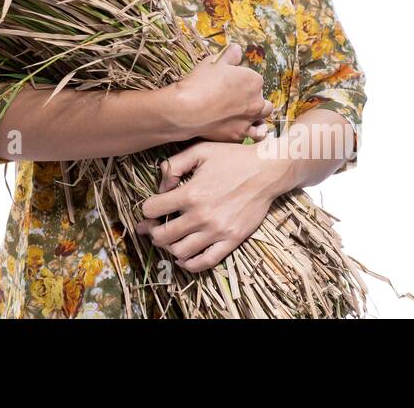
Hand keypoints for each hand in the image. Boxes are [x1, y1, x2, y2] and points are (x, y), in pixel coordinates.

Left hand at [135, 140, 278, 272]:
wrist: (266, 171)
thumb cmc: (232, 158)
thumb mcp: (199, 151)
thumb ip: (173, 165)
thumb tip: (161, 187)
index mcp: (190, 193)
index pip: (152, 209)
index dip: (147, 209)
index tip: (151, 208)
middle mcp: (201, 216)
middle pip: (162, 235)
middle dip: (152, 231)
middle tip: (153, 226)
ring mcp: (217, 231)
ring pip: (180, 251)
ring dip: (168, 247)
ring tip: (169, 239)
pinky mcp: (231, 240)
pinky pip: (206, 262)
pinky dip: (190, 264)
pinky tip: (183, 257)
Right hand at [173, 41, 273, 143]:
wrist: (188, 110)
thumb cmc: (200, 83)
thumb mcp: (213, 62)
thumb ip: (229, 55)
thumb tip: (237, 48)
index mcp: (253, 79)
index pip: (254, 78)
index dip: (242, 80)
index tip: (231, 82)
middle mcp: (257, 99)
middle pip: (262, 97)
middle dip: (253, 96)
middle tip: (236, 97)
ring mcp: (250, 118)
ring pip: (264, 114)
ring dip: (258, 112)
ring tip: (247, 112)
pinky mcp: (241, 133)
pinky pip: (257, 134)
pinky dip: (256, 131)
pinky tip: (251, 128)